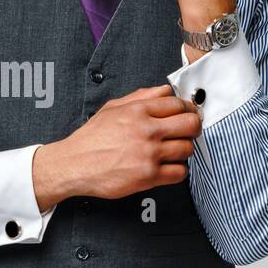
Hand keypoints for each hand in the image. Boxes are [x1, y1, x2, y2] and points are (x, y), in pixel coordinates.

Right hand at [32, 86, 201, 208]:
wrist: (74, 164)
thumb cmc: (91, 139)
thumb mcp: (113, 108)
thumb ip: (141, 97)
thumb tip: (164, 91)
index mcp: (138, 111)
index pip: (178, 103)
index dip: (186, 109)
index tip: (186, 114)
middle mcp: (146, 130)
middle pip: (191, 124)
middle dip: (193, 127)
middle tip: (188, 132)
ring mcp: (149, 154)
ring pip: (187, 149)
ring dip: (183, 150)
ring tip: (173, 150)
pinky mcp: (149, 176)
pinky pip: (180, 172)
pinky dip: (178, 170)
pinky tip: (168, 167)